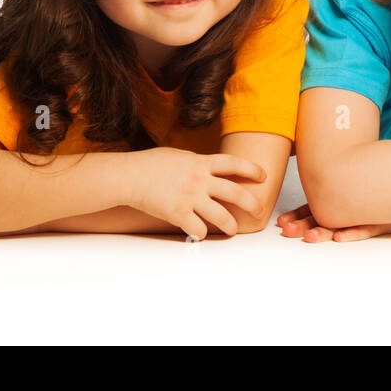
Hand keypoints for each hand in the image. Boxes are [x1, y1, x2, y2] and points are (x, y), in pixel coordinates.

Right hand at [126, 147, 265, 239]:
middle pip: (236, 193)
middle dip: (252, 204)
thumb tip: (211, 167)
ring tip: (233, 230)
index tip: (263, 176)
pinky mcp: (178, 214)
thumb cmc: (150, 164)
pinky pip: (199, 230)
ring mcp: (190, 198)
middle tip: (259, 211)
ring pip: (222, 217)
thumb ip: (198, 163)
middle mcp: (199, 180)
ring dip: (231, 226)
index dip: (252, 169)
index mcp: (200, 163)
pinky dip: (201, 234)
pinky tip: (200, 233)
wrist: (128, 176)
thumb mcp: (179, 156)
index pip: (234, 164)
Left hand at [276, 204, 390, 241]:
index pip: (319, 206)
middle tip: (286, 230)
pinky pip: (369, 227)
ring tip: (307, 237)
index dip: (300, 214)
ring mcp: (371, 211)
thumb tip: (327, 206)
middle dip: (303, 222)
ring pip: (343, 221)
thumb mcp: (368, 193)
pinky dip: (354, 232)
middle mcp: (357, 202)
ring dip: (323, 230)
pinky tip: (340, 237)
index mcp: (349, 197)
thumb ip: (349, 194)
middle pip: (325, 213)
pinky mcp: (388, 219)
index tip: (282, 222)